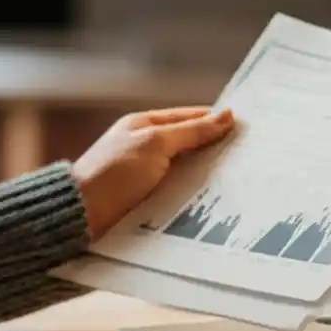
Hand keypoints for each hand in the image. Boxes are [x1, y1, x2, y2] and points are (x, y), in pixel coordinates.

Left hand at [72, 107, 234, 237]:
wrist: (82, 215)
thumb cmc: (113, 173)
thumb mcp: (156, 144)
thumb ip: (192, 131)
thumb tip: (226, 115)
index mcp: (146, 125)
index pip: (190, 117)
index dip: (215, 121)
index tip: (245, 128)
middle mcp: (148, 147)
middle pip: (191, 144)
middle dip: (216, 148)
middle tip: (248, 154)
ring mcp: (149, 173)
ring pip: (188, 169)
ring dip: (208, 174)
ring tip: (239, 177)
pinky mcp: (150, 198)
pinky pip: (180, 190)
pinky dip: (196, 193)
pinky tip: (215, 198)